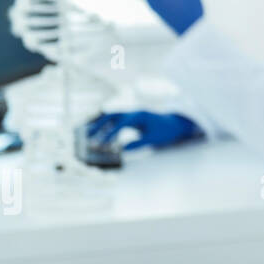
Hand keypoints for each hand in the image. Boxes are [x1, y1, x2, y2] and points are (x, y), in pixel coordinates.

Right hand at [86, 111, 202, 149]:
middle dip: (99, 125)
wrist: (174, 123)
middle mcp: (133, 112)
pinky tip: (100, 137)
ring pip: (112, 117)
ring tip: (89, 137)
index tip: (102, 144)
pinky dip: (107, 128)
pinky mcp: (130, 118)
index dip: (110, 134)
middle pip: (112, 115)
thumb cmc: (165, 131)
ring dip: (100, 125)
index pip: (121, 124)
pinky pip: (115, 121)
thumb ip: (138, 144)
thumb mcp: (153, 139)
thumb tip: (122, 151)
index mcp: (140, 115)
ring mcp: (131, 114)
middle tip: (89, 137)